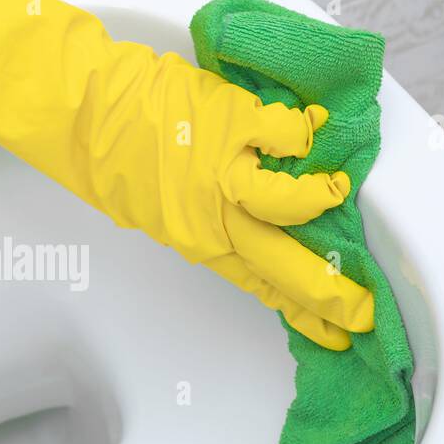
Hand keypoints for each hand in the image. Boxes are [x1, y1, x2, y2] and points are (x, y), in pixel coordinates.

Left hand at [0, 0, 373, 349]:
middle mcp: (212, 215)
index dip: (302, 313)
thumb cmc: (109, 156)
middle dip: (329, 292)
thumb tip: (247, 226)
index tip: (335, 334)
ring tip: (339, 195)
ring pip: (287, 205)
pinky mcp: (228, 123)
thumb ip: (204, 222)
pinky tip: (314, 132)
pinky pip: (283, 135)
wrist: (79, 108)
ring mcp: (222, 169)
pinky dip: (303, 135)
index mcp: (196, 239)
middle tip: (365, 308)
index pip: (260, 285)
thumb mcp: (155, 210)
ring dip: (320, 203)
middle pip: (283, 263)